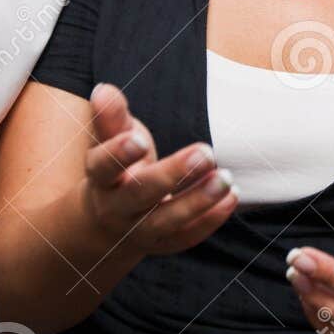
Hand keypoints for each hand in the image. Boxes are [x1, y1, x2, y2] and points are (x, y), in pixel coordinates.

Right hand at [81, 83, 238, 255]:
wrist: (107, 220)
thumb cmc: (116, 168)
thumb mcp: (110, 142)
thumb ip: (112, 118)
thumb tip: (104, 89)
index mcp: (101, 178)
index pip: (103, 167)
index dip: (118, 154)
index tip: (139, 138)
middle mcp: (116, 208)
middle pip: (140, 194)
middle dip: (172, 175)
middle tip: (206, 153)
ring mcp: (139, 230)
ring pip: (167, 221)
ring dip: (199, 201)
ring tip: (227, 179)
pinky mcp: (163, 243)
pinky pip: (186, 236)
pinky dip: (210, 219)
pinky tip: (232, 196)